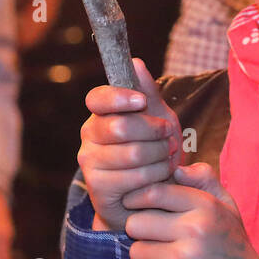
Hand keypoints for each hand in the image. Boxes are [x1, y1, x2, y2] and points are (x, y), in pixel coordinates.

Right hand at [78, 58, 181, 231]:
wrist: (149, 196)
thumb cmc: (153, 151)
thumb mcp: (157, 118)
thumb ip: (147, 92)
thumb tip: (136, 62)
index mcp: (100, 114)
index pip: (97, 98)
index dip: (119, 98)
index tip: (142, 102)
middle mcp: (88, 136)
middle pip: (121, 126)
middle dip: (155, 132)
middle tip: (170, 139)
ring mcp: (89, 162)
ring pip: (132, 153)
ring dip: (161, 156)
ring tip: (169, 159)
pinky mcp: (98, 187)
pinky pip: (135, 178)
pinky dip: (157, 176)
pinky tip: (161, 177)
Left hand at [124, 165, 258, 258]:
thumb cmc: (235, 251)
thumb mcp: (229, 210)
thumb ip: (206, 182)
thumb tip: (176, 168)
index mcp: (206, 206)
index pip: (154, 192)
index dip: (137, 199)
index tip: (135, 207)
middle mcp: (194, 228)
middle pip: (136, 222)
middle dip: (141, 232)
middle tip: (157, 240)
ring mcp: (183, 256)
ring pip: (136, 250)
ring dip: (147, 257)